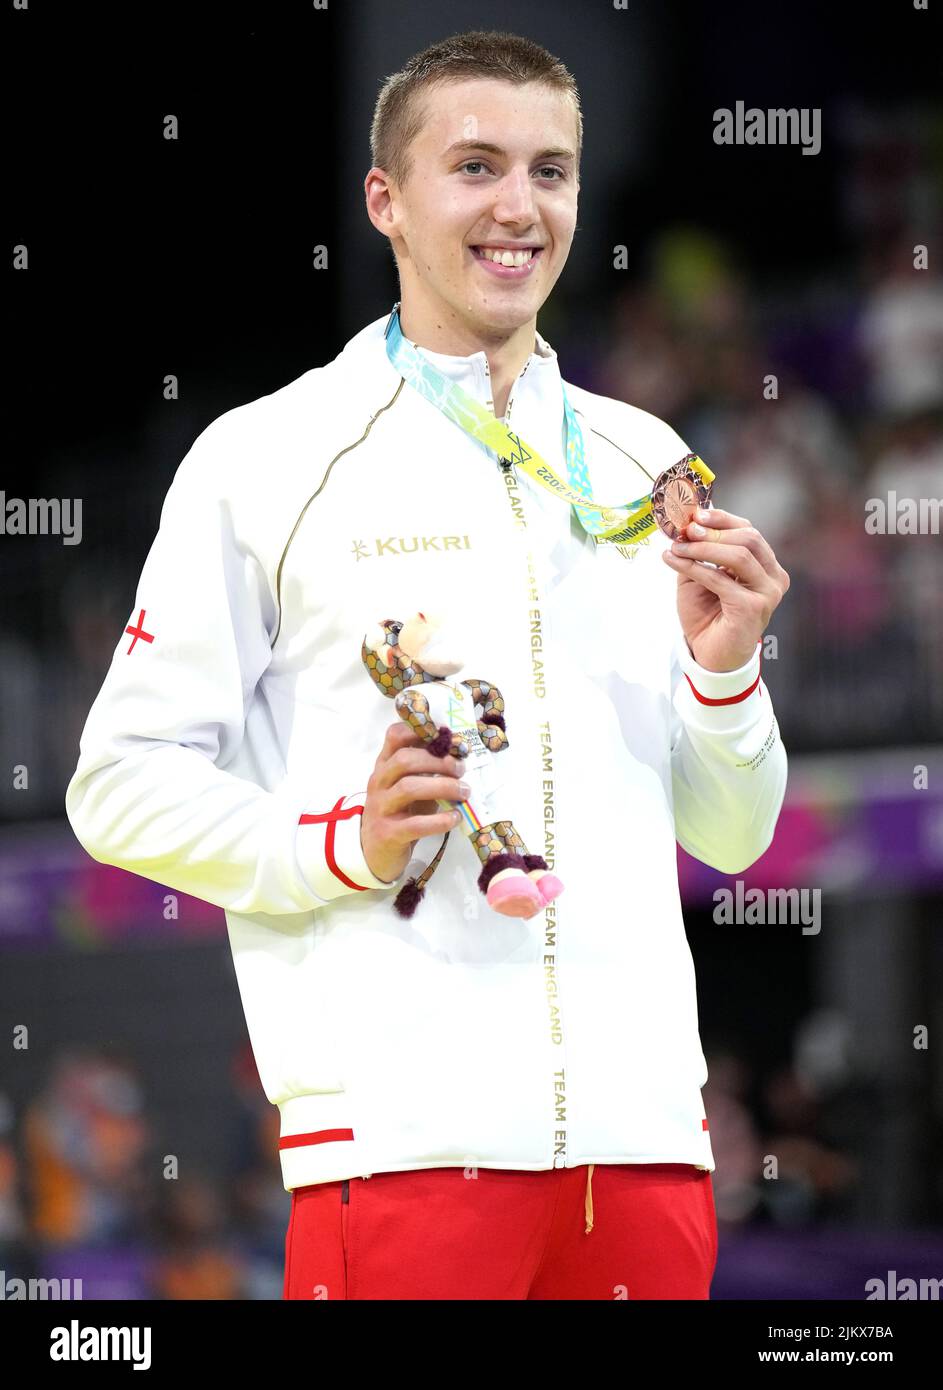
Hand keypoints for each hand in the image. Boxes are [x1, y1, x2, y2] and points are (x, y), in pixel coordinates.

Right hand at [360, 721, 468, 883]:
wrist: (373, 852)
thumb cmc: (398, 812)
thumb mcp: (408, 786)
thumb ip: (425, 770)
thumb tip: (459, 753)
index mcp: (384, 765)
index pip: (395, 736)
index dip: (421, 731)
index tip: (448, 738)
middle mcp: (379, 782)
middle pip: (404, 760)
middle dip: (438, 761)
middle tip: (460, 769)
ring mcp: (381, 808)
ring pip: (409, 788)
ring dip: (443, 787)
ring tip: (464, 792)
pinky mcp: (388, 833)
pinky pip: (415, 824)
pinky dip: (440, 820)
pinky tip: (455, 817)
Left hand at [661, 506, 789, 671]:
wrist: (710, 655)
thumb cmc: (707, 615)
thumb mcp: (699, 575)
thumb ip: (698, 551)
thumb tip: (689, 521)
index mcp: (766, 566)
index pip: (749, 531)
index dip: (722, 519)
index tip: (695, 515)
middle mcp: (774, 578)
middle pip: (749, 538)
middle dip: (713, 532)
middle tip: (685, 531)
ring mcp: (768, 593)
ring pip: (739, 555)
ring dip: (703, 548)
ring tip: (677, 547)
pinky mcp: (753, 608)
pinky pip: (721, 579)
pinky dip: (695, 567)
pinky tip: (675, 561)